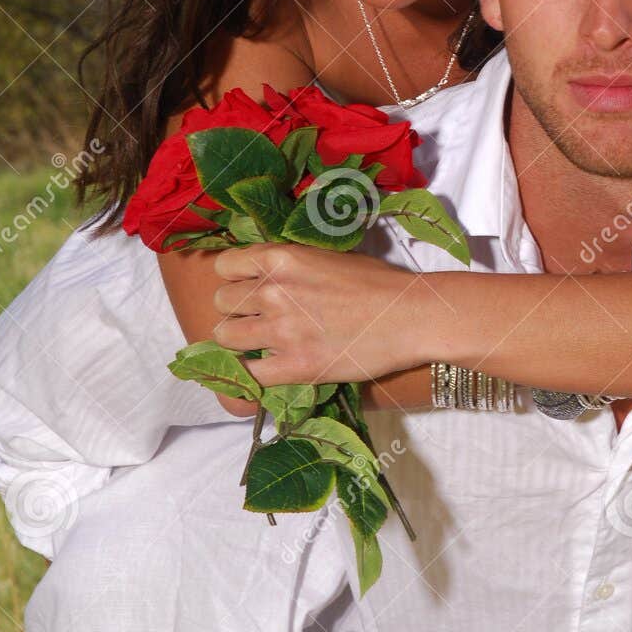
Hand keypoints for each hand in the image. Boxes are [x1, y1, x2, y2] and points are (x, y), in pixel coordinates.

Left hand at [212, 245, 423, 385]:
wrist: (409, 316)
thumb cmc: (379, 282)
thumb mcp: (328, 257)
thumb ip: (292, 265)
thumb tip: (268, 274)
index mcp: (281, 258)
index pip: (225, 266)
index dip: (234, 278)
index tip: (246, 287)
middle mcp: (273, 291)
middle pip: (222, 302)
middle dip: (236, 310)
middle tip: (257, 318)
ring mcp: (281, 330)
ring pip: (225, 336)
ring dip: (239, 340)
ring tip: (259, 343)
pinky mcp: (294, 366)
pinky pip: (248, 374)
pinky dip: (251, 374)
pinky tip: (265, 369)